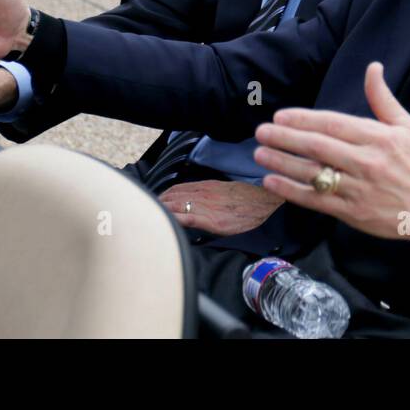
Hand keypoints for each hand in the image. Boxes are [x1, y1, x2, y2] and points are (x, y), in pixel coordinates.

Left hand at [158, 180, 283, 235]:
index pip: (176, 188)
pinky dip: (172, 219)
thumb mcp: (227, 190)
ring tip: (148, 218)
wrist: (266, 203)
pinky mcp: (211, 221)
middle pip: (170, 196)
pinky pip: (185, 218)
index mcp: (207, 186)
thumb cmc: (249, 199)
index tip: (153, 202)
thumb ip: (211, 193)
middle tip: (144, 211)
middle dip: (156, 204)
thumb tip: (198, 198)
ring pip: (174, 205)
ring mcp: (206, 207)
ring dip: (160, 211)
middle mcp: (203, 194)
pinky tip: (164, 224)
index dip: (162, 195)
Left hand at [253, 62, 409, 244]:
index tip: (281, 116)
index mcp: (379, 138)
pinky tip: (272, 181)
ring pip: (313, 174)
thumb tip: (373, 67)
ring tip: (260, 154)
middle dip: (286, 138)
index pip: (334, 125)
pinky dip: (291, 190)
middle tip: (262, 131)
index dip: (304, 119)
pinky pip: (315, 200)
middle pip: (318, 147)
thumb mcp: (405, 126)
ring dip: (282, 163)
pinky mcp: (351, 212)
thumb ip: (382, 98)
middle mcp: (367, 162)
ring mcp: (358, 189)